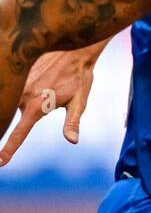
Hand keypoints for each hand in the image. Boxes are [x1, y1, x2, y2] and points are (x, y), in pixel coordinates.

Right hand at [0, 48, 96, 165]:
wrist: (73, 49)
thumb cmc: (79, 77)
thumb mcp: (80, 102)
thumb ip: (72, 122)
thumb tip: (72, 140)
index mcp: (36, 106)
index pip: (19, 133)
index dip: (8, 149)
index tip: (0, 163)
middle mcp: (22, 96)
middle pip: (13, 118)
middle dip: (23, 117)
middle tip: (48, 98)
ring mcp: (17, 84)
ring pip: (14, 103)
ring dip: (28, 102)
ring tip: (50, 88)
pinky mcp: (16, 75)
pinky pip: (13, 89)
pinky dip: (16, 90)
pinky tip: (42, 83)